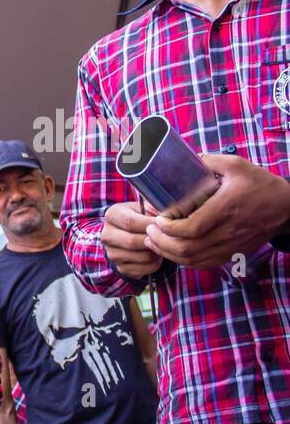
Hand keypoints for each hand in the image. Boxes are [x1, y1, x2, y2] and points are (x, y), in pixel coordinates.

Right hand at [101, 201, 163, 278]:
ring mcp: (112, 254)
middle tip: (168, 237)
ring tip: (162, 244)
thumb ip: (156, 210)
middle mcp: (107, 235)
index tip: (167, 225)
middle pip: (133, 242)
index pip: (130, 222)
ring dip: (157, 252)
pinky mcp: (121, 268)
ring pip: (142, 257)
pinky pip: (144, 269)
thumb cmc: (143, 217)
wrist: (132, 234)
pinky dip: (156, 263)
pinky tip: (156, 254)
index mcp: (112, 215)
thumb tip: (166, 219)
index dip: (151, 225)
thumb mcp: (147, 208)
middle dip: (154, 240)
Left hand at [144, 156, 289, 268]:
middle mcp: (227, 231)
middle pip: (187, 248)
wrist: (286, 207)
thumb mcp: (237, 166)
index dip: (168, 228)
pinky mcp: (232, 253)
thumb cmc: (260, 184)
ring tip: (153, 241)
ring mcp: (230, 245)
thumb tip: (185, 159)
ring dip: (168, 253)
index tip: (157, 219)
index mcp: (226, 208)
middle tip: (149, 231)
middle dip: (162, 242)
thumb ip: (210, 161)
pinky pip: (203, 264)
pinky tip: (171, 251)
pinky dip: (183, 261)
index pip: (191, 227)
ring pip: (192, 260)